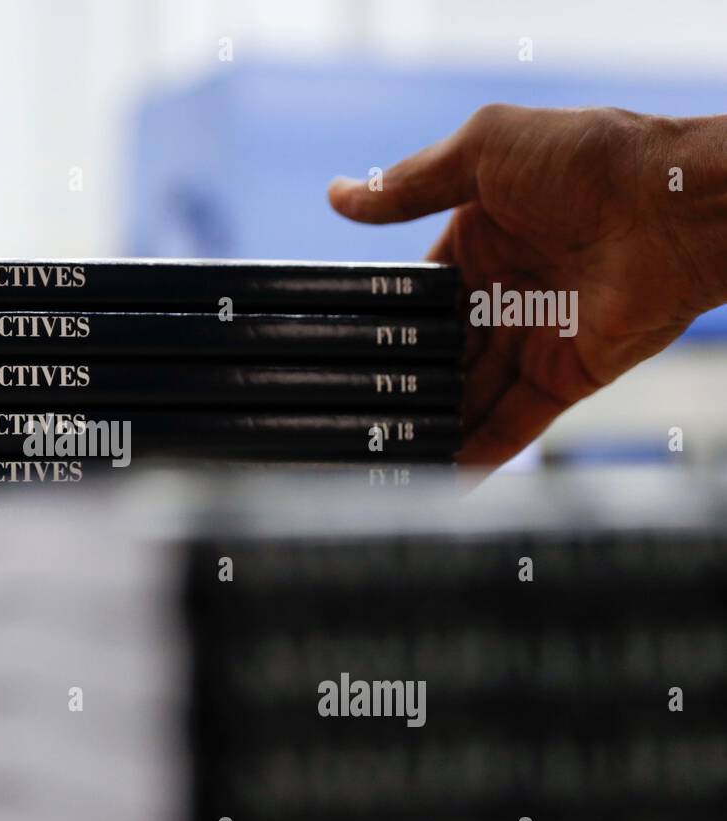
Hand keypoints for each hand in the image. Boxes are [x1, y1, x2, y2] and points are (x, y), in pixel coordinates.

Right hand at [329, 104, 726, 466]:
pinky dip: (479, 454)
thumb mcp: (485, 149)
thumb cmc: (589, 160)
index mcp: (480, 240)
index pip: (416, 294)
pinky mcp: (565, 377)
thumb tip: (336, 197)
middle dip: (400, 383)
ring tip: (380, 456)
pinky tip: (437, 478)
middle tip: (351, 413)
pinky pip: (514, 424)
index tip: (337, 351)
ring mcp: (532, 339)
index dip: (382, 322)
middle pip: (436, 352)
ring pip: (467, 395)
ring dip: (430, 425)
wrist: (677, 207)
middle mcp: (503, 294)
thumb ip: (409, 183)